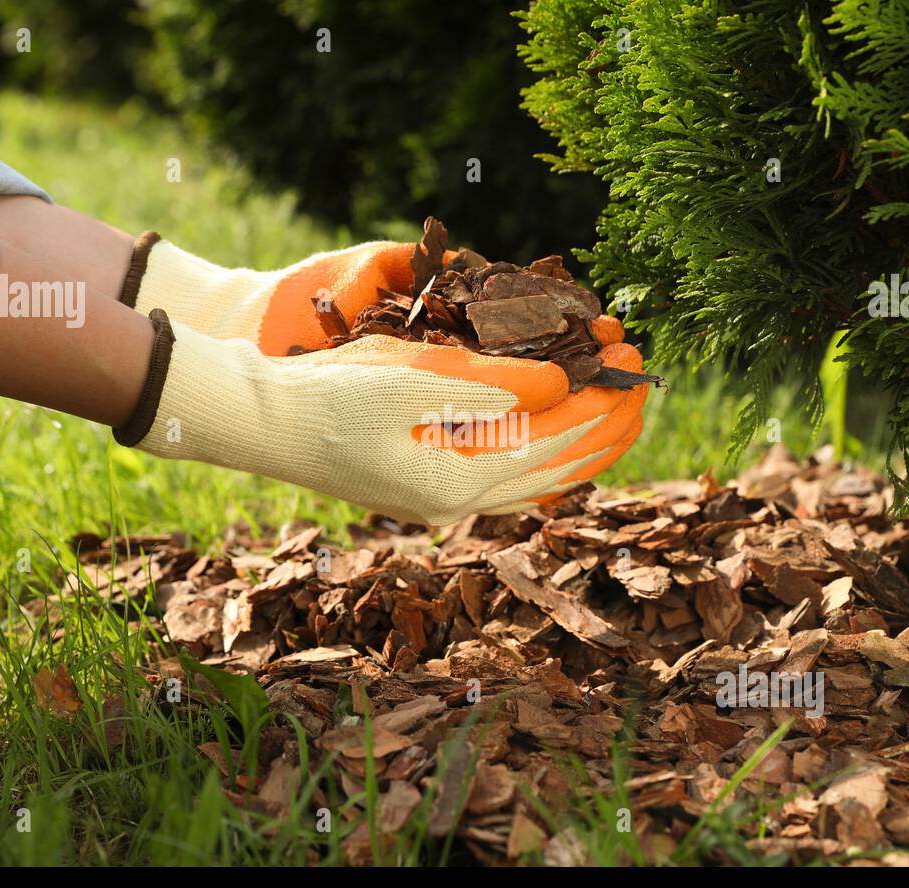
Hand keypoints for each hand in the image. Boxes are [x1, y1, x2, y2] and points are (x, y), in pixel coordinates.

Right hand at [119, 238, 648, 524]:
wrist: (266, 423)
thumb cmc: (330, 396)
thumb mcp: (413, 378)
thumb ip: (494, 382)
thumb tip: (564, 381)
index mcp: (460, 481)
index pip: (560, 446)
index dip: (605, 404)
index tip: (637, 364)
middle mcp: (462, 502)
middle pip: (560, 468)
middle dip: (608, 422)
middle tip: (642, 377)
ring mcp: (446, 499)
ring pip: (539, 477)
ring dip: (584, 440)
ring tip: (618, 404)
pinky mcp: (432, 485)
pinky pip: (509, 478)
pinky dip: (546, 456)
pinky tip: (563, 438)